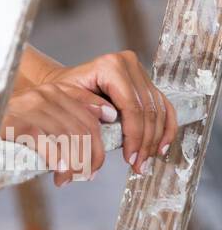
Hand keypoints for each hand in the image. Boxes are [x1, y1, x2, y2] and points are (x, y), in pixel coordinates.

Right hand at [1, 82, 108, 185]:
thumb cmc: (10, 124)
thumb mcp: (43, 117)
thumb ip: (71, 116)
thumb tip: (107, 117)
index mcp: (55, 90)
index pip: (91, 116)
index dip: (99, 145)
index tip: (94, 167)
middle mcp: (45, 93)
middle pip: (83, 128)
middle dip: (89, 158)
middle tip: (85, 177)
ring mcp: (30, 105)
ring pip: (68, 137)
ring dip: (73, 165)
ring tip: (67, 180)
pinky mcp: (17, 121)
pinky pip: (47, 144)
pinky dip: (57, 161)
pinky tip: (58, 173)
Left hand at [28, 50, 177, 185]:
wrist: (66, 83)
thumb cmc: (63, 92)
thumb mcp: (68, 99)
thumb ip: (88, 107)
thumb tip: (111, 120)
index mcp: (110, 66)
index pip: (131, 106)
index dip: (134, 136)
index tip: (131, 158)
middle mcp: (129, 64)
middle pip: (147, 110)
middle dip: (145, 142)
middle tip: (139, 164)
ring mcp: (140, 71)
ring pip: (158, 110)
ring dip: (155, 139)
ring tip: (145, 160)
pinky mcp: (147, 81)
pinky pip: (164, 106)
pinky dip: (165, 128)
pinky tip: (161, 147)